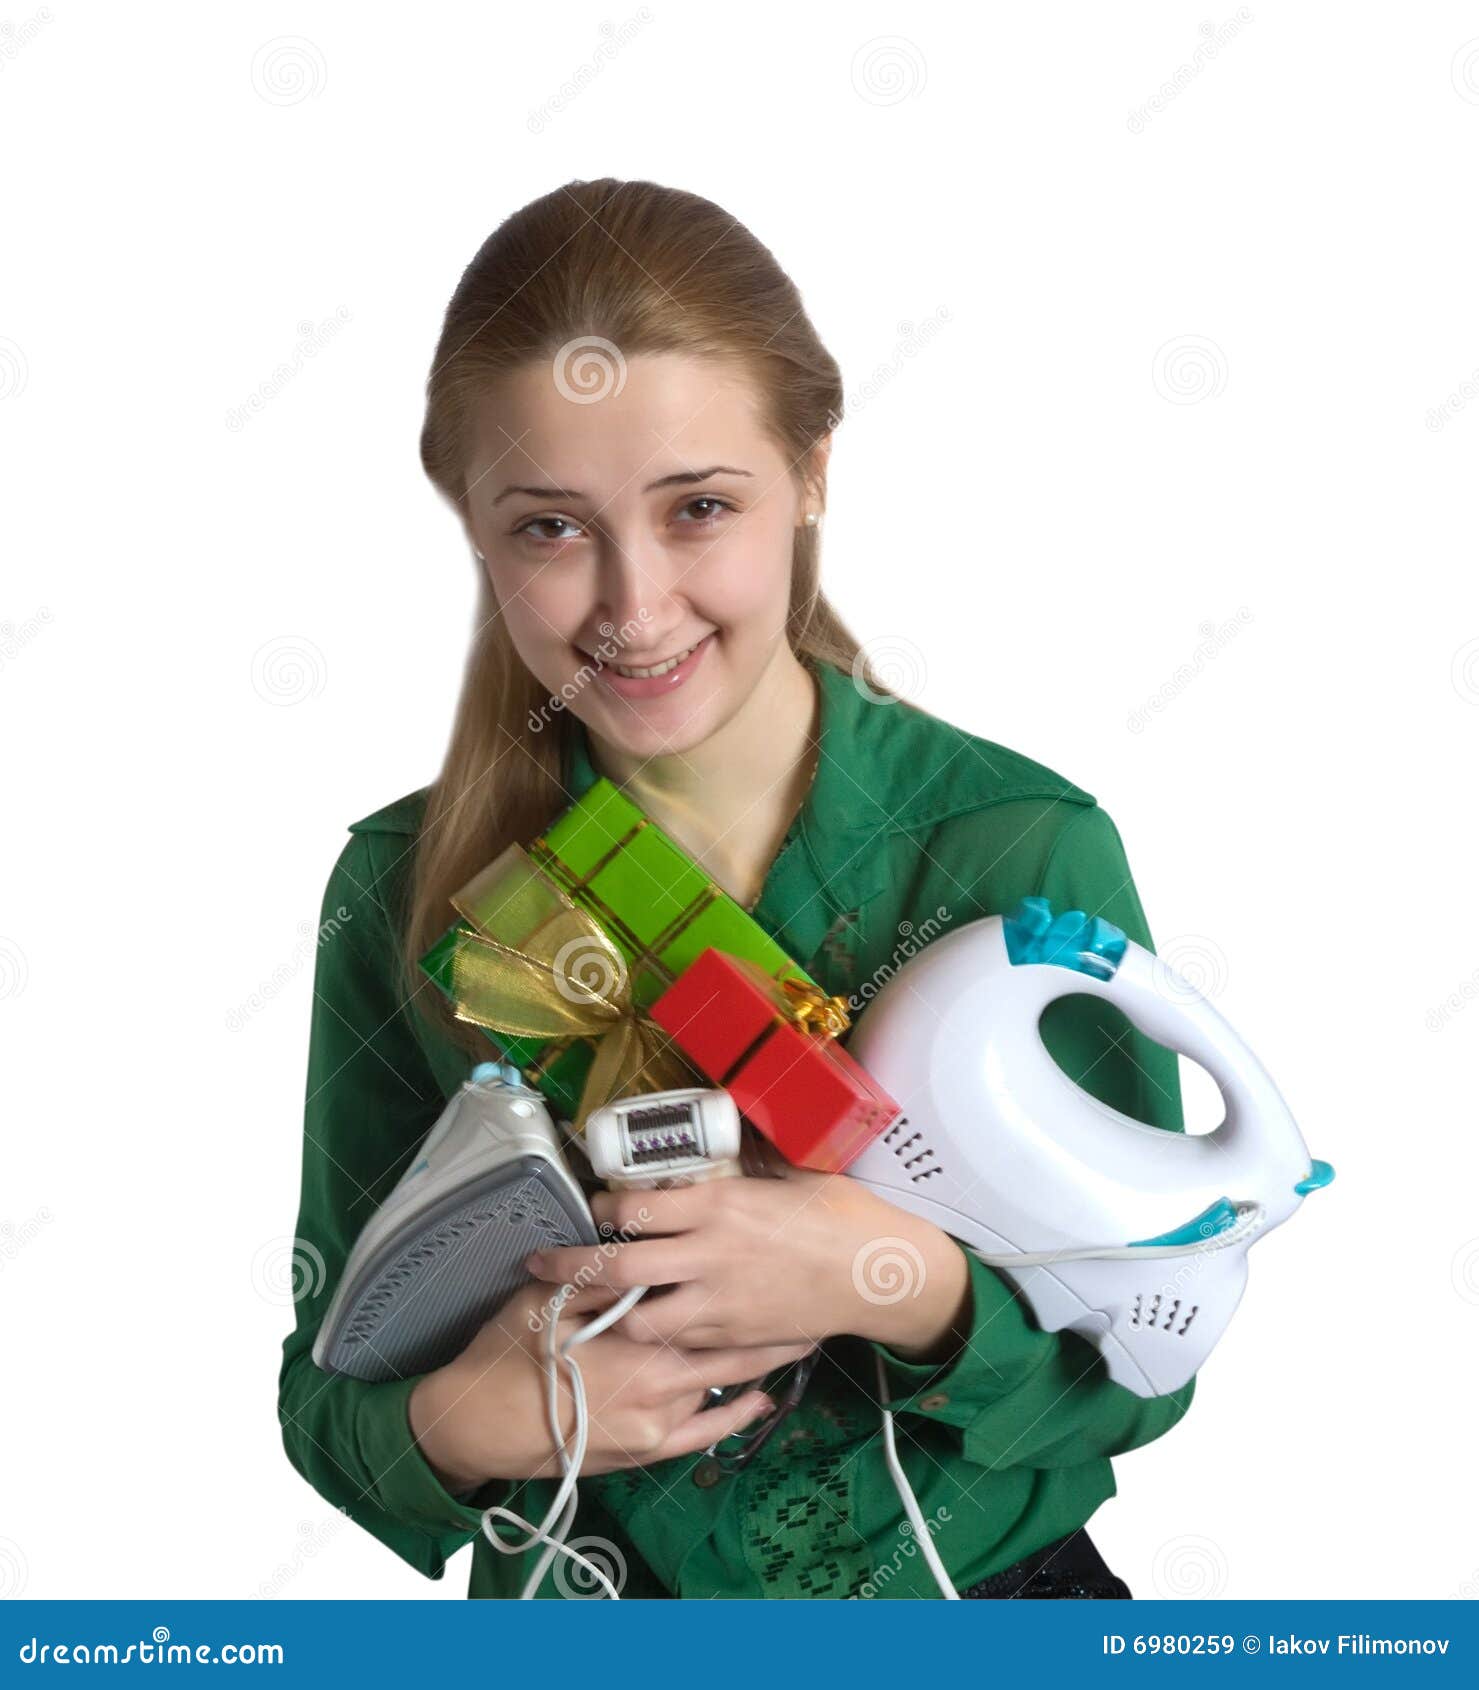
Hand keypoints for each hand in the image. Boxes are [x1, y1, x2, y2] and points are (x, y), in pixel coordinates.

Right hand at [407, 1280, 813, 1491]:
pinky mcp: (648, 1450)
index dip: (743, 1282)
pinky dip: (735, 1414)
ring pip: (723, 1383)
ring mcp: (656, 1421)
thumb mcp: (547, 1298)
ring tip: (800, 1337)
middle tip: (809, 1300)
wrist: (480, 1427)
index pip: (702, 1302)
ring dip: (761, 1360)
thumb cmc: (509, 1356)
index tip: (778, 1258)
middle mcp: (657, 1381)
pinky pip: (705, 1432)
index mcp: (635, 1335)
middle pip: (731, 1344)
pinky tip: (759, 1400)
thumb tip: (632, 1242)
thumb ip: (596, 1274)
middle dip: (772, 1324)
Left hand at [525, 1141, 971, 1362]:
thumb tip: (717, 1140)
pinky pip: (678, 1345)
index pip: (635, 1207)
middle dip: (568, 1270)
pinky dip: (651, 1343)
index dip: (599, 1208)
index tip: (587, 1205)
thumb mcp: (786, 1173)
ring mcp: (720, 1301)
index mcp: (719, 1204)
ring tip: (573, 1312)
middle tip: (536, 1267)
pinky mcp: (734, 1337)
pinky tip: (631, 1341)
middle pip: (618, 1267)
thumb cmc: (838, 1214)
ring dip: (604, 1315)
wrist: (877, 1272)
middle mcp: (709, 1254)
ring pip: (639, 1318)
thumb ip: (743, 1165)